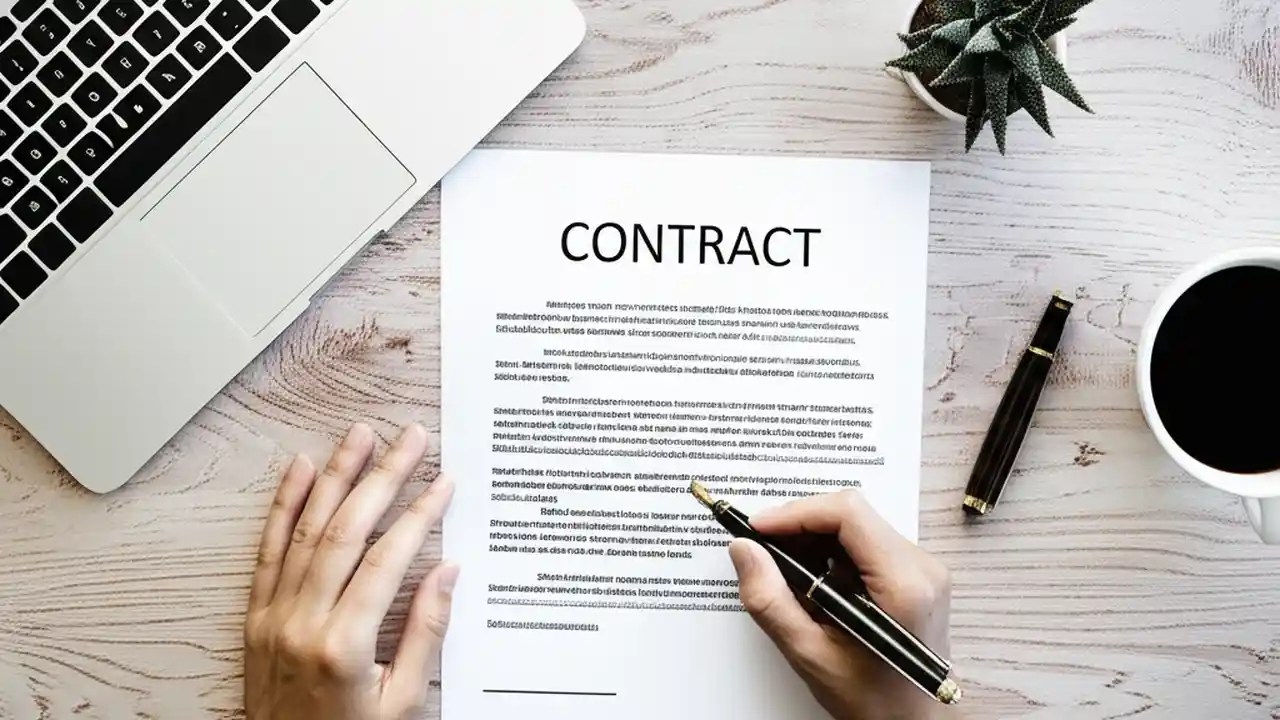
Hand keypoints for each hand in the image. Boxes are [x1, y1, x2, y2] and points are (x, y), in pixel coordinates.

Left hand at [244, 423, 457, 719]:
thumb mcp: (401, 703)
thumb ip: (424, 634)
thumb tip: (447, 572)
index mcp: (343, 645)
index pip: (386, 561)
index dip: (418, 515)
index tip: (443, 482)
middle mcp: (302, 622)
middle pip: (347, 531)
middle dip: (383, 477)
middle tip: (410, 439)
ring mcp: (273, 616)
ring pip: (307, 529)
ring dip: (337, 476)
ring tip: (361, 436)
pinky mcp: (255, 617)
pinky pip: (268, 549)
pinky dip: (285, 505)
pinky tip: (301, 469)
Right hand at [728, 492, 952, 719]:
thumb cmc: (874, 702)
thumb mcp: (812, 655)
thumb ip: (772, 602)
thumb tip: (743, 551)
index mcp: (904, 585)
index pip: (848, 514)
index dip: (797, 513)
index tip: (758, 528)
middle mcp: (922, 568)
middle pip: (852, 515)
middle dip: (801, 525)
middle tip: (762, 549)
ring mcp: (923, 569)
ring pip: (858, 526)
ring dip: (814, 539)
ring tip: (784, 571)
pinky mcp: (916, 575)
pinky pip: (867, 544)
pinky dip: (832, 552)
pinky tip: (811, 581)